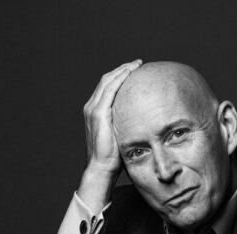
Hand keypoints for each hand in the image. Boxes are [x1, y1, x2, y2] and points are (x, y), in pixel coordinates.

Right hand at [83, 60, 142, 175]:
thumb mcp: (120, 135)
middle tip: (138, 64)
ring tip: (136, 65)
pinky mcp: (99, 113)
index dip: (120, 77)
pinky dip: (120, 79)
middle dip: (122, 69)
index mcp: (95, 111)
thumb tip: (144, 122)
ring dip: (122, 70)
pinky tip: (131, 74)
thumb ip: (126, 125)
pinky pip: (110, 90)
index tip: (134, 71)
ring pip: (108, 81)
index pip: (107, 87)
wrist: (102, 167)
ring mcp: (93, 109)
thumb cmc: (113, 157)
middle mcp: (92, 107)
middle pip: (107, 80)